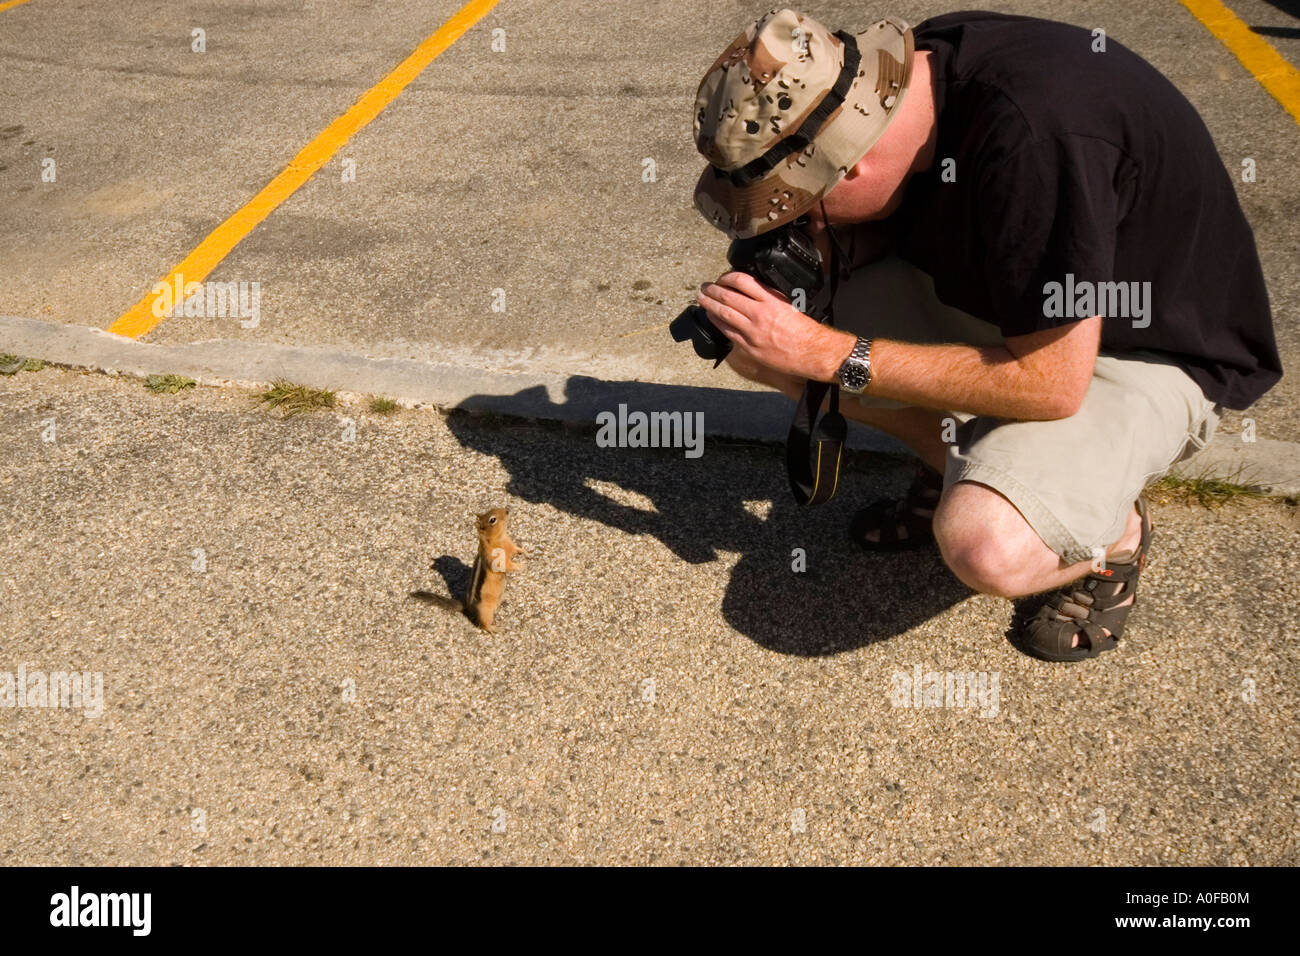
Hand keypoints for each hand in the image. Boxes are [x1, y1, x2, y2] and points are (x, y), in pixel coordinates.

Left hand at [696, 271, 855, 381]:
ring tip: (702, 300)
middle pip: (728, 296)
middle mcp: (760, 313)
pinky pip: (727, 332)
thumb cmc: (804, 329)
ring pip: (723, 313)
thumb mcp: (788, 304)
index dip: (727, 277)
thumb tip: (750, 290)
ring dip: (709, 305)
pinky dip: (717, 322)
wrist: (813, 352)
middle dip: (712, 290)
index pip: (742, 280)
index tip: (722, 278)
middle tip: (704, 287)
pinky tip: (712, 317)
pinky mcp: (750, 347)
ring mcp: (753, 331)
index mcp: (771, 299)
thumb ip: (768, 296)